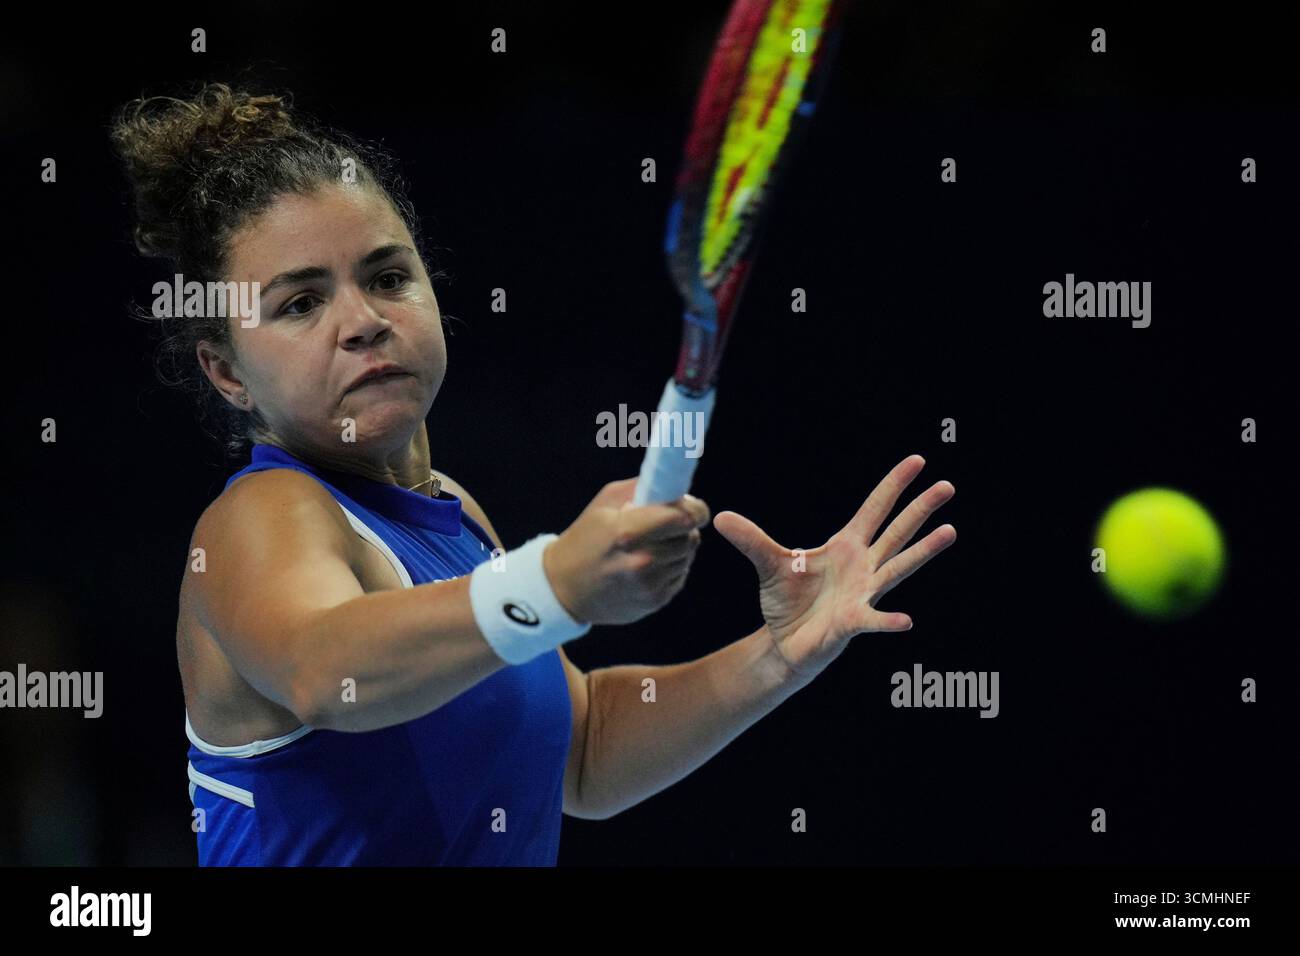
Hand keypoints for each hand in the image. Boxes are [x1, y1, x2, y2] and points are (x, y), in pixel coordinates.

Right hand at [545, 478, 710, 625]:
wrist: (564, 587)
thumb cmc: (585, 538)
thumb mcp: (605, 503)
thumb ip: (643, 489)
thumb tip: (678, 489)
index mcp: (627, 531)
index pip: (684, 517)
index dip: (695, 510)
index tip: (693, 508)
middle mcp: (642, 560)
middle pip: (690, 537)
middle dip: (682, 527)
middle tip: (663, 525)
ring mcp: (649, 585)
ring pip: (688, 556)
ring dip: (677, 547)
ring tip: (651, 545)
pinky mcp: (655, 601)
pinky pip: (680, 575)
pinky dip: (671, 566)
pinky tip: (648, 564)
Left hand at [714, 454, 955, 685]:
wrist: (785, 643)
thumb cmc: (788, 602)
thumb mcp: (768, 564)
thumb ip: (751, 540)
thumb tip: (719, 517)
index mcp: (846, 546)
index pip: (875, 509)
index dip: (894, 485)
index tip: (917, 461)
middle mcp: (863, 566)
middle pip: (897, 532)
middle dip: (921, 510)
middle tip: (947, 486)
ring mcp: (863, 593)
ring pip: (897, 567)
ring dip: (923, 551)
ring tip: (949, 532)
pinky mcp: (852, 622)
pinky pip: (873, 619)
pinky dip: (887, 621)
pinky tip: (905, 620)